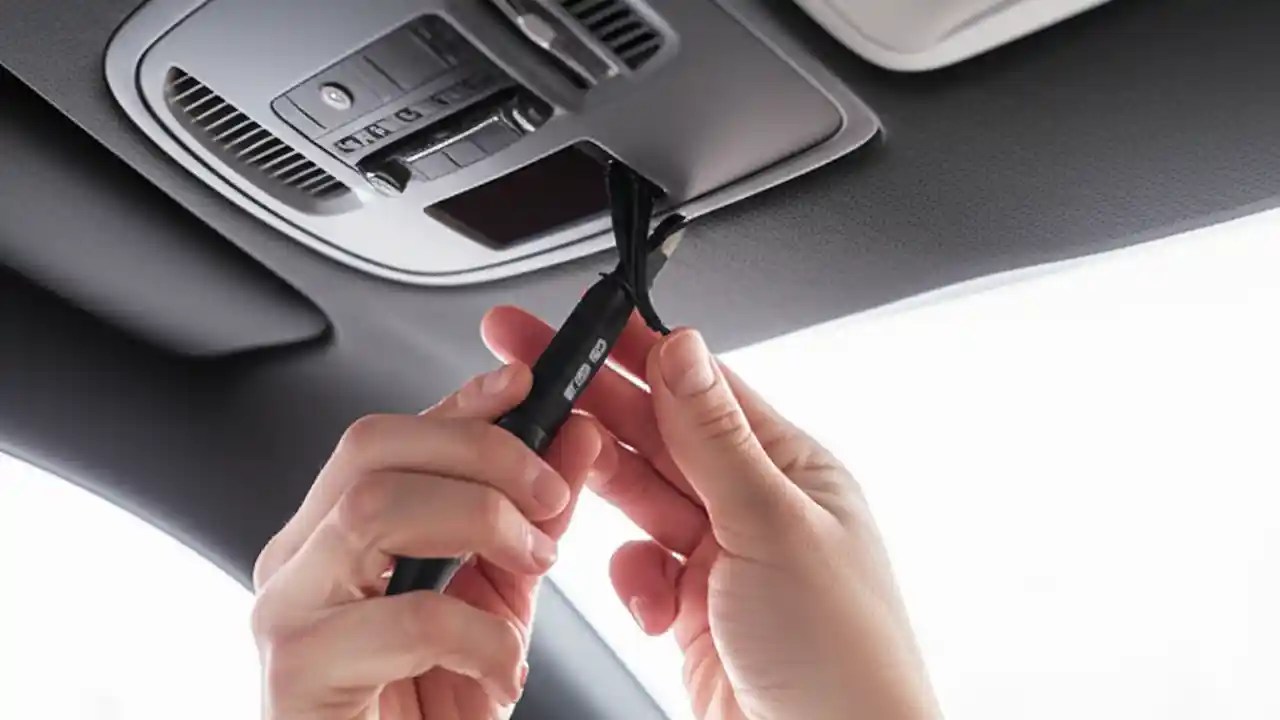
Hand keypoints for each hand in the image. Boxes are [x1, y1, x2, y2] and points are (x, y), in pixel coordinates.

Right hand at [250, 364, 602, 719]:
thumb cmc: (431, 709)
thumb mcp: (496, 601)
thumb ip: (529, 520)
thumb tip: (575, 439)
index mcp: (336, 536)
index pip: (389, 437)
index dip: (460, 403)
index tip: (525, 384)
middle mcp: (300, 562)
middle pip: (371, 449)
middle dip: (479, 452)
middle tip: (546, 493)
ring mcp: (287, 614)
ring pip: (374, 509)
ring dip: (479, 520)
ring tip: (532, 564)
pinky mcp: (298, 675)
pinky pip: (406, 619)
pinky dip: (482, 636)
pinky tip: (503, 668)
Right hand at [485, 307, 939, 719]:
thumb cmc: (843, 655)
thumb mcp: (774, 525)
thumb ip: (715, 438)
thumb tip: (683, 350)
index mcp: (791, 468)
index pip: (700, 388)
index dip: (635, 350)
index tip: (578, 323)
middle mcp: (756, 506)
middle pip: (659, 437)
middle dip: (595, 406)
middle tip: (528, 379)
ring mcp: (722, 559)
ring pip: (641, 500)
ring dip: (603, 492)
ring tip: (558, 479)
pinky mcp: (692, 611)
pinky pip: (639, 568)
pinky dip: (629, 576)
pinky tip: (643, 594)